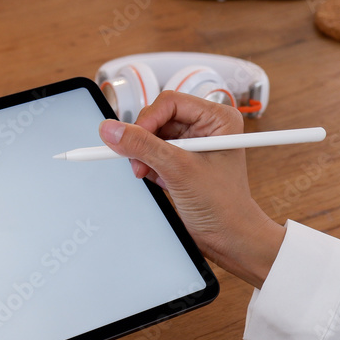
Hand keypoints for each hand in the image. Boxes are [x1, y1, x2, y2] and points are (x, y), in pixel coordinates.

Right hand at [98, 91, 284, 288]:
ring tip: (149, 174)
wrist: (228, 237)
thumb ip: (142, 147)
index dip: (147, 120)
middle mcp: (205, 127)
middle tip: (139, 163)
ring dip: (143, 156)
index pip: (170, 102)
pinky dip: (148, 166)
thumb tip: (111, 129)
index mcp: (217, 119)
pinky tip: (158, 180)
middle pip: (158, 118)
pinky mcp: (181, 161)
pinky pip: (152, 153)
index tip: (131, 139)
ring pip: (152, 137)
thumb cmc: (223, 205)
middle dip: (143, 141)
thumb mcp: (178, 171)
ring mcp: (192, 145)